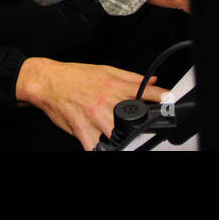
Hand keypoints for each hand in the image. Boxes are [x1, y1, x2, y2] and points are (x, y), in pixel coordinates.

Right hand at [16, 57, 168, 150]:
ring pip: (116, 135)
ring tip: (122, 139)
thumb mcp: (105, 70)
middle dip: (142, 125)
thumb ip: (129, 78)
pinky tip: (103, 147)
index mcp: (114, 86)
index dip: (161, 98)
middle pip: (134, 118)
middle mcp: (107, 101)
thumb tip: (152, 81)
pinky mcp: (82, 129)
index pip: (144, 93)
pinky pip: (94, 146)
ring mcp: (94, 116)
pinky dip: (99, 149)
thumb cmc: (75, 76)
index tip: (170, 103)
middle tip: (145, 129)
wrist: (48, 80)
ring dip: (121, 140)